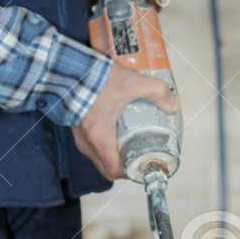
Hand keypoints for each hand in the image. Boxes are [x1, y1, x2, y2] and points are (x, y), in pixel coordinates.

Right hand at [72, 61, 178, 178]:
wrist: (66, 65)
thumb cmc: (95, 78)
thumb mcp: (132, 83)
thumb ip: (156, 92)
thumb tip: (173, 104)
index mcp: (100, 138)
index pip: (113, 170)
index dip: (129, 173)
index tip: (141, 166)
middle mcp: (86, 141)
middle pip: (105, 166)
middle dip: (123, 165)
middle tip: (138, 155)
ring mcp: (77, 134)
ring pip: (96, 155)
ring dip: (112, 153)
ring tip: (129, 142)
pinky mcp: (73, 123)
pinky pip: (89, 143)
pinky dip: (101, 142)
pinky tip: (113, 128)